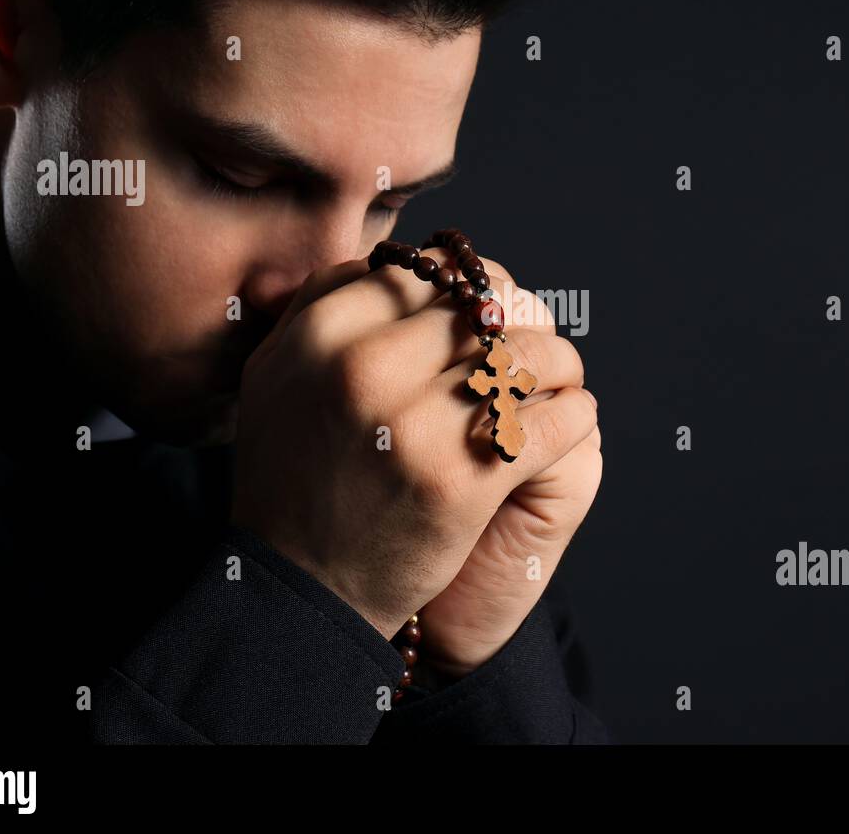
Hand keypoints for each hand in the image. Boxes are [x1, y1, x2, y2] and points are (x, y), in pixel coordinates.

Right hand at [229, 248, 597, 642]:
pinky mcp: (464, 482)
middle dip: (517, 322)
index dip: (459, 287)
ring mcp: (417, 427)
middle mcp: (364, 372)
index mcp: (320, 337)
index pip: (422, 274)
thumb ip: (318, 308)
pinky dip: (573, 414)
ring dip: (557, 363)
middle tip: (527, 344)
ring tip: (557, 378)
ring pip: (527, 356)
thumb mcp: (276, 379)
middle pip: (481, 309)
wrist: (303, 590)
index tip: (475, 310)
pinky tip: (567, 419)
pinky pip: (551, 420)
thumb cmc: (295, 477)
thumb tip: (387, 257)